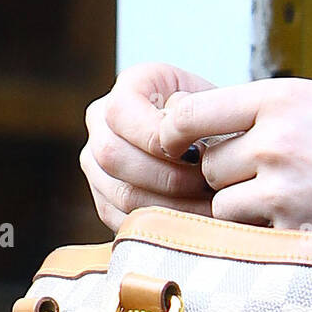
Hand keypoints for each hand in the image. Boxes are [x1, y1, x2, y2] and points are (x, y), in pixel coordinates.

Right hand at [80, 62, 218, 231]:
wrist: (213, 139)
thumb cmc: (215, 117)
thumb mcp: (212, 102)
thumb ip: (197, 113)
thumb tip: (189, 144)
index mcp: (128, 86)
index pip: (121, 111)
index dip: (155, 135)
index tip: (197, 153)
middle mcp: (102, 122)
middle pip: (113, 155)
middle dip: (166, 175)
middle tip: (206, 184)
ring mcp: (97, 163)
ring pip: (120, 192)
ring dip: (168, 203)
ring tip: (205, 205)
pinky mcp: (104, 199)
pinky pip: (123, 220)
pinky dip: (160, 225)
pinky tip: (193, 222)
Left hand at [157, 76, 311, 263]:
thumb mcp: (309, 103)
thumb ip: (252, 110)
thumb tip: (175, 122)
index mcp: (279, 98)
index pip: (192, 114)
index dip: (175, 131)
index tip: (175, 143)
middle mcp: (277, 140)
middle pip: (209, 164)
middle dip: (229, 172)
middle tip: (271, 172)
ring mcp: (284, 189)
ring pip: (223, 202)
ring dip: (243, 205)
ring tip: (287, 196)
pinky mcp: (293, 232)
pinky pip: (249, 233)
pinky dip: (265, 231)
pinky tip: (301, 217)